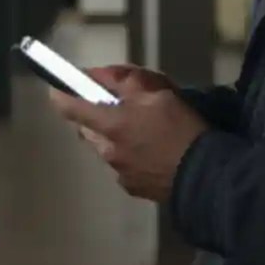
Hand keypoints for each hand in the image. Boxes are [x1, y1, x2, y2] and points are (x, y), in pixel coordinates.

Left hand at [49, 69, 208, 202]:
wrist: (206, 176)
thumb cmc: (181, 129)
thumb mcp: (158, 94)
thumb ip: (125, 83)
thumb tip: (99, 76)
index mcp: (111, 125)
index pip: (70, 107)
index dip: (61, 94)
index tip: (57, 87)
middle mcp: (108, 151)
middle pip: (87, 129)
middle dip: (96, 116)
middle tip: (118, 107)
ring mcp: (119, 172)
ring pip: (106, 148)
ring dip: (115, 137)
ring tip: (143, 130)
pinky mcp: (133, 188)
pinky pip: (122, 166)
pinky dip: (130, 155)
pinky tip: (151, 152)